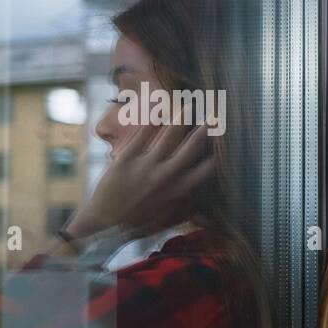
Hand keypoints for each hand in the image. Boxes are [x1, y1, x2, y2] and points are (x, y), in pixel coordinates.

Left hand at [66, 118, 214, 240]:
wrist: (104, 223)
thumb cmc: (138, 223)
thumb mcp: (168, 219)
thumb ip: (190, 211)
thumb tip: (211, 218)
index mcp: (179, 191)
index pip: (207, 169)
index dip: (218, 154)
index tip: (224, 142)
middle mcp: (167, 176)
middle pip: (192, 147)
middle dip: (205, 129)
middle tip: (214, 116)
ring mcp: (146, 165)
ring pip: (170, 135)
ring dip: (182, 117)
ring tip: (188, 104)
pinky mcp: (126, 158)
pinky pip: (143, 133)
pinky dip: (154, 119)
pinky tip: (160, 107)